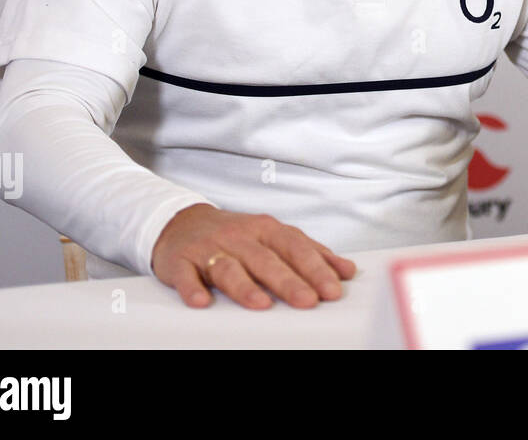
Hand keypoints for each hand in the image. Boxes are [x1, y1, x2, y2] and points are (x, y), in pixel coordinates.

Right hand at [151, 203, 356, 308]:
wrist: (181, 222)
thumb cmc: (237, 236)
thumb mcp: (274, 238)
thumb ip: (310, 254)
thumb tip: (347, 271)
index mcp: (267, 230)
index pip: (296, 248)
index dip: (316, 268)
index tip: (334, 289)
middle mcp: (240, 237)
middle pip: (267, 260)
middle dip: (289, 281)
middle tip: (308, 301)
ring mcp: (210, 248)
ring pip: (229, 268)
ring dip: (245, 287)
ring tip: (262, 305)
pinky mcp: (180, 261)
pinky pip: (185, 275)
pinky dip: (192, 288)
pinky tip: (201, 302)